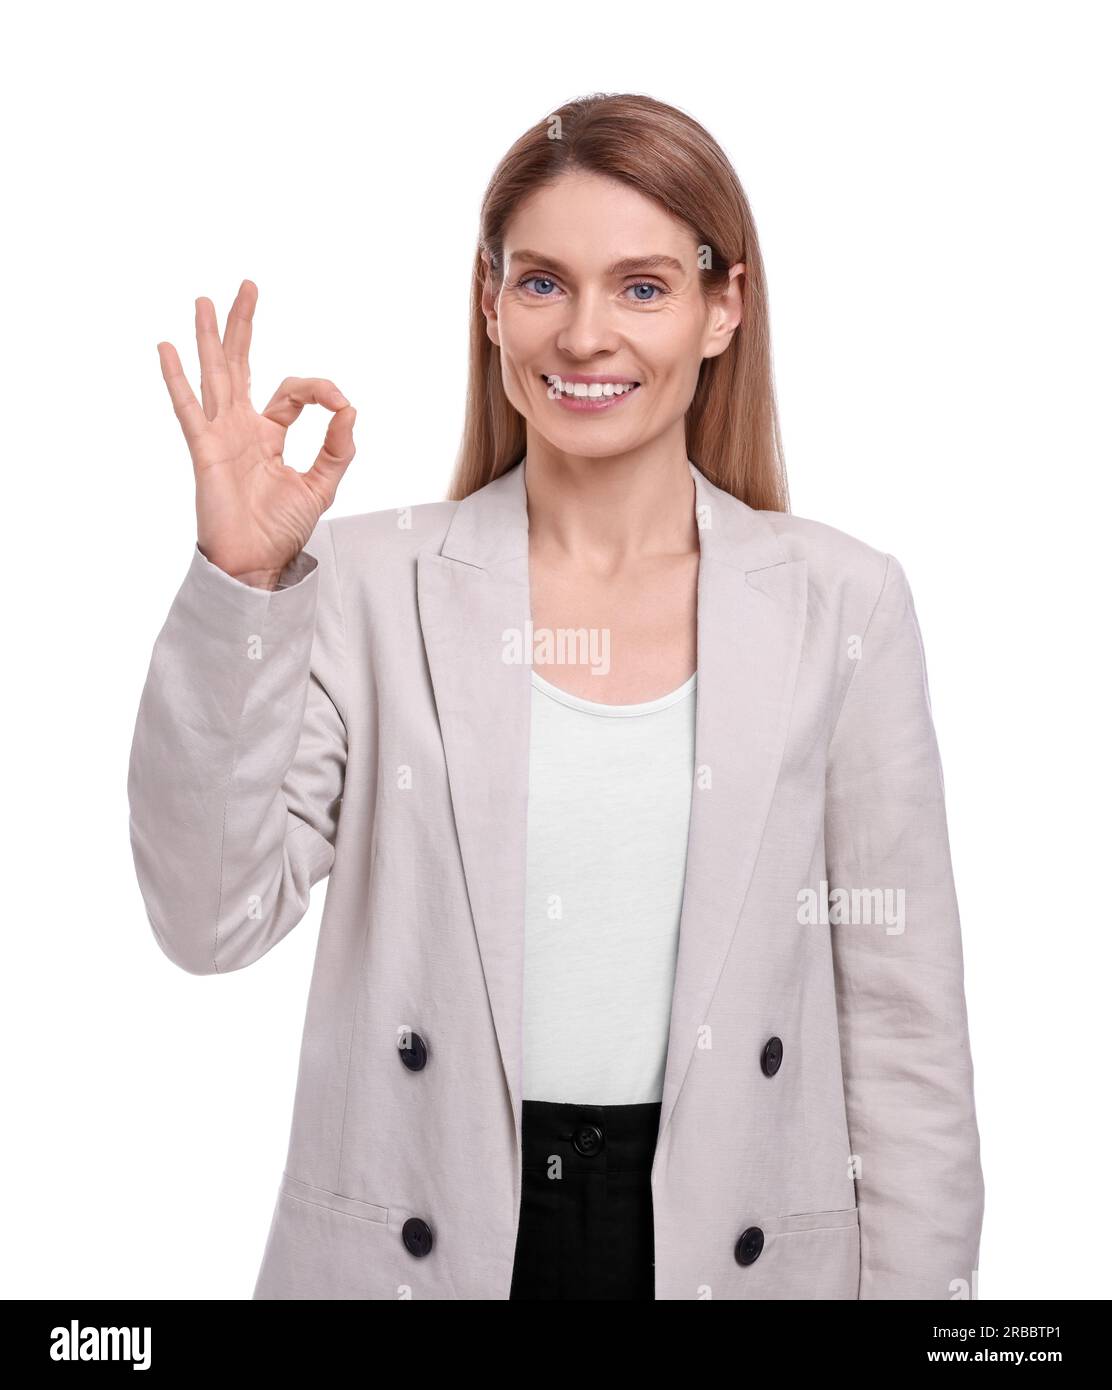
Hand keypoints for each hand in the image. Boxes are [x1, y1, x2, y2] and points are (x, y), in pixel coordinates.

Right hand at [157, 279, 355, 585]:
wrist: (256, 563)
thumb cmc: (280, 530)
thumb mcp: (322, 485)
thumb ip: (338, 448)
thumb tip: (351, 409)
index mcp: (269, 435)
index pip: (293, 394)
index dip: (320, 390)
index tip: (342, 403)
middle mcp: (242, 428)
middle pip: (241, 365)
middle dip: (244, 326)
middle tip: (247, 286)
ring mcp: (220, 436)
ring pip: (215, 376)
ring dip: (210, 337)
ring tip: (204, 301)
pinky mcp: (205, 450)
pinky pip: (189, 409)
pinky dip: (177, 379)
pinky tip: (167, 348)